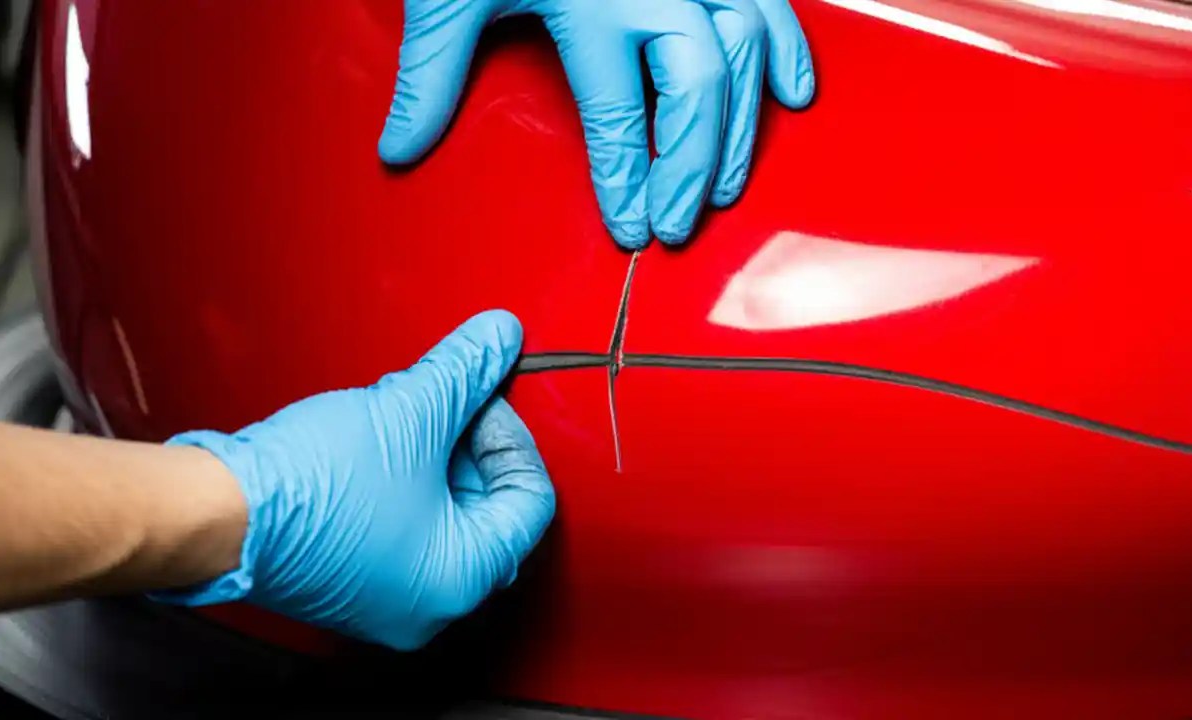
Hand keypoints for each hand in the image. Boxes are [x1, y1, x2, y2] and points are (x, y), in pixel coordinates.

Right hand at [156, 311, 554, 650]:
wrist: (213, 511)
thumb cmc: (304, 488)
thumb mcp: (407, 414)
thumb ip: (465, 373)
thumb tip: (497, 340)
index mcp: (462, 578)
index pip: (530, 500)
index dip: (512, 437)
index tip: (483, 400)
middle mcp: (430, 603)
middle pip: (490, 509)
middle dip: (473, 446)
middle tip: (447, 404)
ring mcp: (388, 596)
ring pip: (445, 515)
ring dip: (437, 459)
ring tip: (405, 419)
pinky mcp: (353, 579)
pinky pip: (405, 527)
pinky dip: (406, 482)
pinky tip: (380, 446)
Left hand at [377, 0, 815, 248]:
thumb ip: (431, 72)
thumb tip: (400, 149)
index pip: (618, 107)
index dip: (628, 174)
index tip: (633, 227)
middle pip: (696, 84)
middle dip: (693, 162)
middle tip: (679, 222)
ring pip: (744, 47)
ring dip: (742, 125)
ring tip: (729, 188)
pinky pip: (772, 0)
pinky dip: (787, 47)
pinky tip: (792, 97)